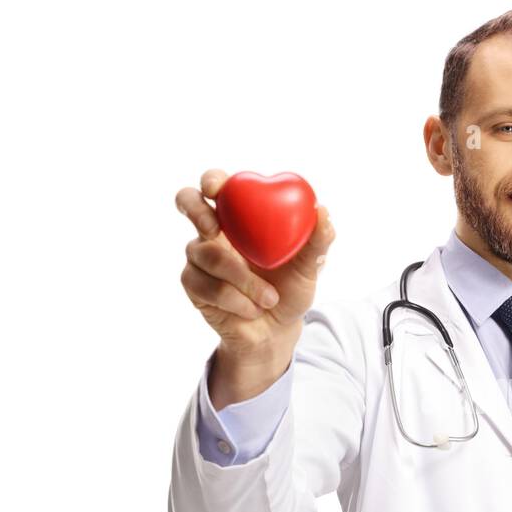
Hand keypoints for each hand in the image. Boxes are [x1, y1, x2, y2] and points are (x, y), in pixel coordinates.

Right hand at [175, 168, 334, 365]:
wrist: (276, 331)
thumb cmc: (291, 290)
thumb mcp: (309, 267)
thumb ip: (317, 241)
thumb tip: (323, 211)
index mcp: (240, 215)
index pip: (217, 184)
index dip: (212, 179)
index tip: (218, 189)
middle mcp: (214, 230)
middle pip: (187, 201)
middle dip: (195, 209)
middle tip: (214, 229)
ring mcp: (199, 257)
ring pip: (208, 255)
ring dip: (244, 280)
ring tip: (270, 298)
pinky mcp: (193, 284)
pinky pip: (208, 286)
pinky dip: (236, 300)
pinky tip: (252, 309)